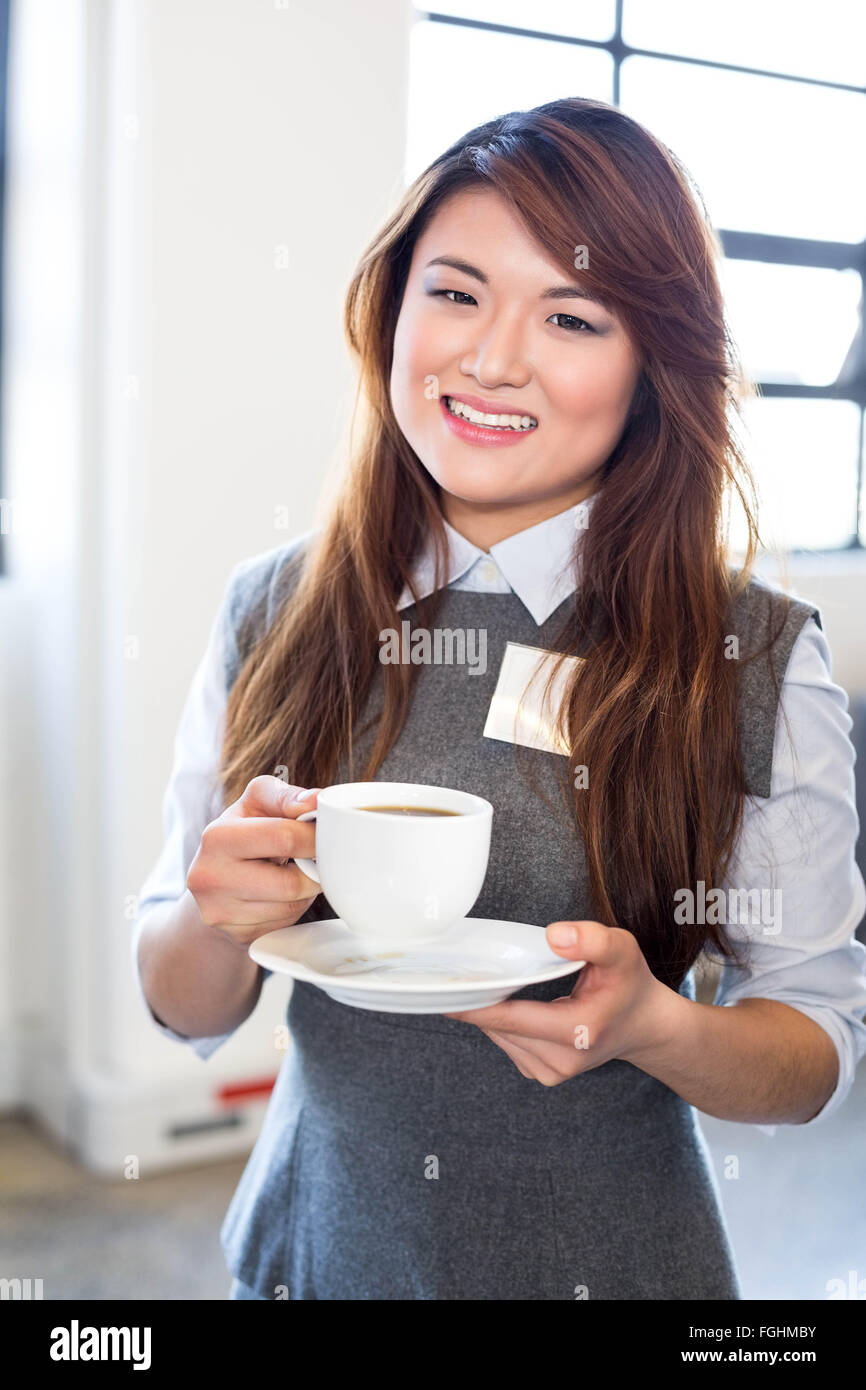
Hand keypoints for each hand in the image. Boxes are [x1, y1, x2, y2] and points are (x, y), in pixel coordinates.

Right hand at [186, 775, 321, 949]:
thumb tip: (316, 801)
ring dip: (305, 891)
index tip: (327, 833)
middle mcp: (210, 878)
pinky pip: (285, 926)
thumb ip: (286, 797)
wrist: (213, 881)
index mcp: (216, 837)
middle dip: (313, 870)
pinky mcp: (237, 936)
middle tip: (316, 858)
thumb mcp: (256, 802)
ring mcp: (220, 912)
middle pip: (291, 883)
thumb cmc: (243, 833)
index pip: (284, 837)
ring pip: (291, 907)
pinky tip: (281, 896)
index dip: (315, 836)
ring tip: (293, 874)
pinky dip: (293, 910)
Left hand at [443, 920, 677, 1084]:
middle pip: (499, 1027)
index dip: (473, 1004)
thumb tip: (553, 935)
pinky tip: (506, 1003)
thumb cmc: (629, 984)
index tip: (443, 989)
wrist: (645, 1025)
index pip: (510, 1019)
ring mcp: (550, 1073)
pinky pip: (506, 1044)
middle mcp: (561, 1062)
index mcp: (577, 1034)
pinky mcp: (542, 1074)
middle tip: (455, 972)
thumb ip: (591, 939)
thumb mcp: (621, 950)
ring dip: (488, 1012)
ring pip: (498, 1037)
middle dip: (477, 1000)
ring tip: (485, 982)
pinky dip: (501, 1023)